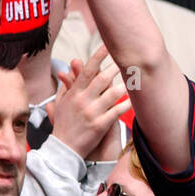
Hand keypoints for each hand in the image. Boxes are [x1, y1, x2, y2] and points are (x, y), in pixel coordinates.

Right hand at [45, 45, 129, 159]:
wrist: (64, 149)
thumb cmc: (63, 125)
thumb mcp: (60, 104)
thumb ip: (66, 87)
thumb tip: (65, 72)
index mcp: (74, 94)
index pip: (86, 71)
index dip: (97, 57)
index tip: (106, 46)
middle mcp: (82, 101)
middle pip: (101, 79)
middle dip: (115, 68)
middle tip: (127, 59)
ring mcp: (91, 113)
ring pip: (112, 94)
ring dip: (124, 85)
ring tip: (134, 78)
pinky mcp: (100, 125)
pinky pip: (117, 111)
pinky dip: (126, 104)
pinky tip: (134, 98)